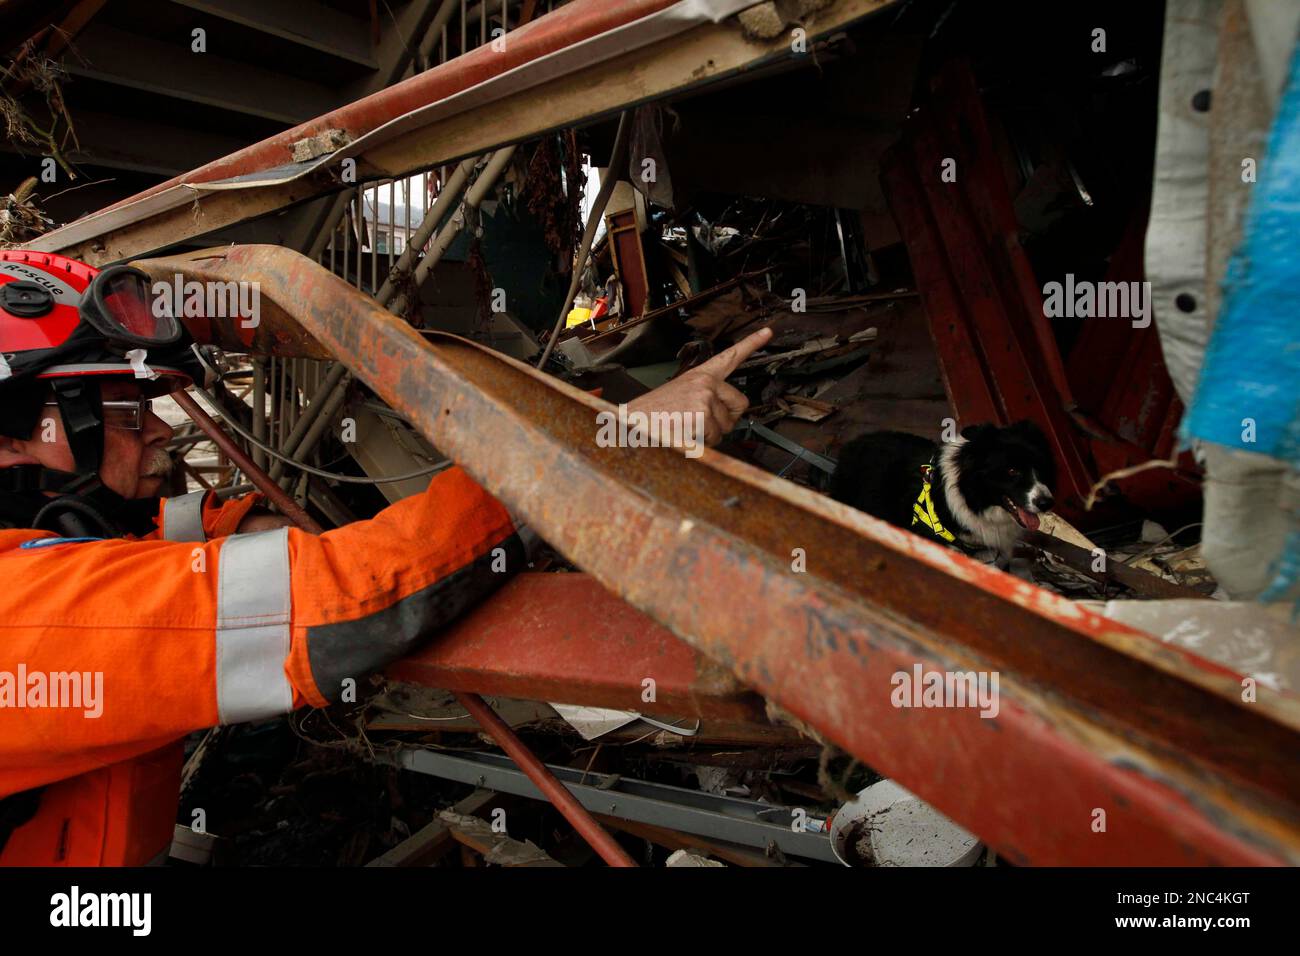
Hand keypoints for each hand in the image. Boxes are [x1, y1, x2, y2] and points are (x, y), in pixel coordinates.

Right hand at [627, 327, 772, 446]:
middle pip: (740, 403)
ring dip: (712, 434)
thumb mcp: (680, 396)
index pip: (730, 357)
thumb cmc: (653, 414)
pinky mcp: (702, 414)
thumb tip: (725, 412)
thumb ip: (704, 397)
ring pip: (728, 425)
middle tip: (704, 423)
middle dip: (728, 419)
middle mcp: (705, 382)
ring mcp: (705, 397)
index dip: (751, 344)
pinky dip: (703, 442)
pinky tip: (685, 434)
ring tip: (687, 428)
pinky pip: (716, 437)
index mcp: (700, 375)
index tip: (768, 332)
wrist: (632, 423)